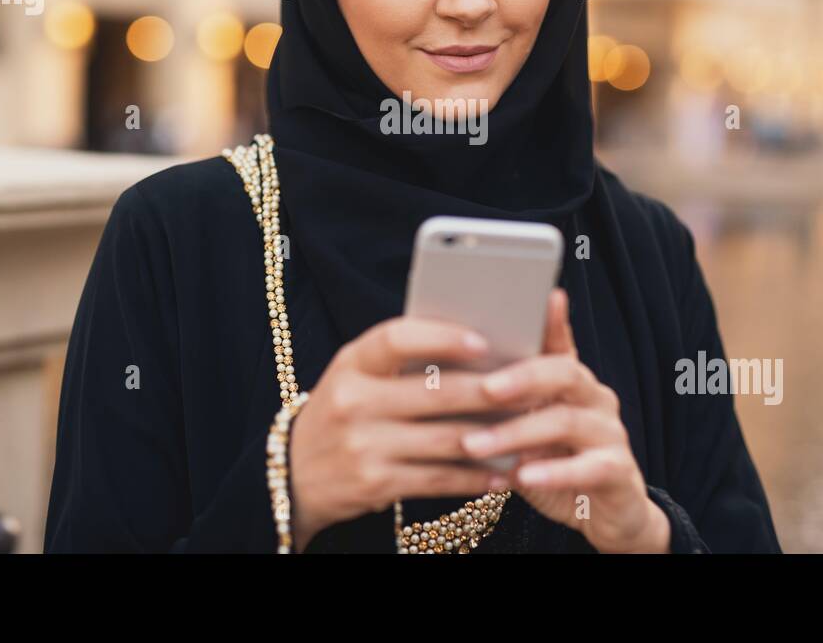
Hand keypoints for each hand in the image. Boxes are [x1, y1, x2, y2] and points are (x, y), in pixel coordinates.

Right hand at [287, 316, 517, 550]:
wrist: (293, 471)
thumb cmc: (344, 412)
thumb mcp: (357, 376)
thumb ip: (404, 360)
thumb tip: (480, 349)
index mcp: (351, 362)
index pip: (396, 338)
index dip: (441, 338)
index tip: (483, 342)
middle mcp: (352, 401)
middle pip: (433, 393)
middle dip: (489, 392)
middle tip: (529, 388)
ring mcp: (362, 445)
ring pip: (444, 439)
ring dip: (493, 436)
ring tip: (528, 428)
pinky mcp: (374, 484)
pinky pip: (439, 479)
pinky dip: (476, 476)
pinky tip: (504, 473)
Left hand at [458, 289, 670, 552]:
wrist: (602, 512)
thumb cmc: (552, 460)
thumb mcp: (525, 426)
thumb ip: (500, 400)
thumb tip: (446, 374)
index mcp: (569, 379)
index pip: (557, 341)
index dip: (550, 319)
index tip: (538, 297)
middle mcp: (594, 397)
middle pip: (564, 372)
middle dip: (522, 378)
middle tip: (484, 388)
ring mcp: (610, 432)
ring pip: (567, 421)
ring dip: (518, 432)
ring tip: (476, 445)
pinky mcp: (618, 471)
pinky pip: (588, 468)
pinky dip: (553, 471)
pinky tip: (522, 476)